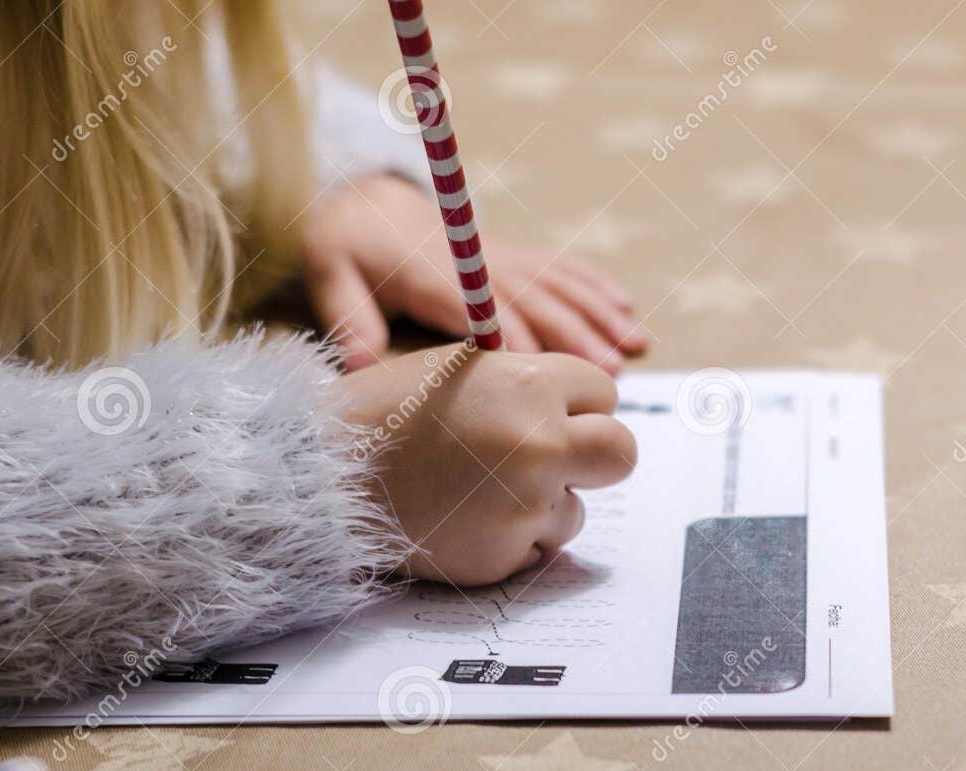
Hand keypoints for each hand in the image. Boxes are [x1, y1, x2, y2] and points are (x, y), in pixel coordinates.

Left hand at [301, 175, 648, 373]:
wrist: (369, 203)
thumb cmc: (349, 249)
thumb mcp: (330, 276)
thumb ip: (349, 318)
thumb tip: (358, 362)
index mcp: (431, 271)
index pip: (475, 303)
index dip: (506, 331)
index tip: (536, 365)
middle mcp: (477, 260)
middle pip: (532, 299)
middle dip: (573, 335)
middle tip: (608, 373)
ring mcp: (503, 256)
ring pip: (559, 286)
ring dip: (598, 316)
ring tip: (635, 347)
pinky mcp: (516, 255)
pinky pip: (563, 269)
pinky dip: (596, 288)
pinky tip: (628, 310)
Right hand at [344, 346, 636, 585]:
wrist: (326, 477)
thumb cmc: (387, 414)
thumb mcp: (461, 372)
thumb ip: (527, 385)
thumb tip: (581, 406)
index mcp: (531, 385)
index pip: (604, 393)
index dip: (576, 404)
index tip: (549, 412)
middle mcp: (541, 445)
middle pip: (621, 453)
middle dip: (596, 456)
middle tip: (557, 460)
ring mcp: (526, 506)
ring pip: (576, 510)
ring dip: (542, 504)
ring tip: (477, 489)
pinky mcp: (505, 555)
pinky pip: (534, 548)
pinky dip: (508, 538)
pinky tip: (462, 518)